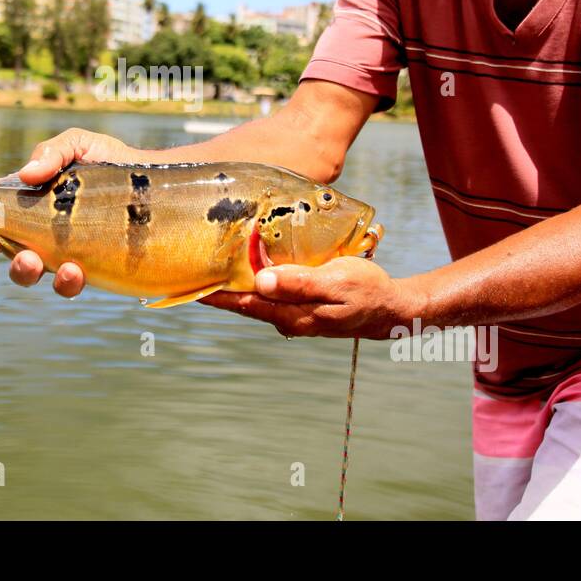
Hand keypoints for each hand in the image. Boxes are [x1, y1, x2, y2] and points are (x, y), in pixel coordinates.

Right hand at [0, 127, 143, 296]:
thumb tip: (28, 172)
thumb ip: (53, 151)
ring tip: (34, 262)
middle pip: (2, 247)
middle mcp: (37, 230)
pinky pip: (68, 284)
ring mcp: (60, 252)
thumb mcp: (78, 144)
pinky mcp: (86, 268)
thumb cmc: (109, 159)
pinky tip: (75, 270)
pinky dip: (65, 281)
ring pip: (30, 271)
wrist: (154, 181)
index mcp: (27, 200)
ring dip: (24, 271)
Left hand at [201, 256, 423, 337]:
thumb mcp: (336, 282)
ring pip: (256, 296)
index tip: (188, 285)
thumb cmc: (367, 292)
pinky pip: (272, 292)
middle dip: (217, 286)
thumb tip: (261, 282)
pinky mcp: (300, 306)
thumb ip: (299, 283)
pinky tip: (250, 264)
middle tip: (190, 268)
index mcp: (291, 314)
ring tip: (212, 263)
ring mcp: (293, 314)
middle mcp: (286, 318)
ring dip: (236, 281)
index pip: (242, 303)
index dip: (214, 294)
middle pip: (243, 301)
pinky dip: (257, 279)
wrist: (391, 309)